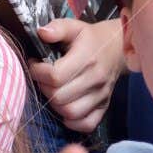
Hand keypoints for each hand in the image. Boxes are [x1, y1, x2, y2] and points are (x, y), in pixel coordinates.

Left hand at [30, 18, 125, 133]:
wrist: (116, 49)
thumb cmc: (90, 39)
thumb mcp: (74, 27)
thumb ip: (57, 28)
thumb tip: (42, 32)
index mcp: (87, 58)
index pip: (55, 76)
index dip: (38, 72)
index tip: (35, 64)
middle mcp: (95, 79)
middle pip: (59, 97)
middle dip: (43, 88)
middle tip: (42, 78)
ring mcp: (101, 95)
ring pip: (70, 112)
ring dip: (55, 105)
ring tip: (52, 91)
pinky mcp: (104, 106)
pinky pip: (87, 124)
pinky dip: (72, 122)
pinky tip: (64, 108)